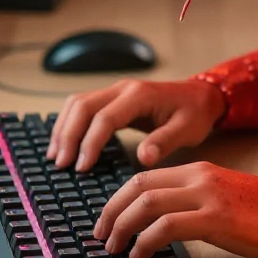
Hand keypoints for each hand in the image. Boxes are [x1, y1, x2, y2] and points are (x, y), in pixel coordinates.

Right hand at [46, 78, 225, 172]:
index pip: (104, 118)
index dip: (89, 143)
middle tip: (61, 164)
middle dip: (68, 135)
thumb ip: (164, 142)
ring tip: (55, 156)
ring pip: (77, 103)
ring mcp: (116, 91)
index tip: (81, 168)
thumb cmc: (195, 113)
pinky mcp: (113, 98)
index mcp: (139, 96)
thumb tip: (143, 158)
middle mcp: (123, 89)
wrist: (202, 96)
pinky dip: (69, 123)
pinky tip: (64, 143)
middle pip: (83, 106)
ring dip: (63, 128)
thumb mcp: (187, 130)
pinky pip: (83, 106)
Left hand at [92, 161, 257, 257]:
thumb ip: (197, 201)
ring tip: (113, 248)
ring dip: (122, 227)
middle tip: (100, 235)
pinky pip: (167, 227)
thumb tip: (165, 223)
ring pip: (146, 203)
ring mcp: (208, 196)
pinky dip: (145, 241)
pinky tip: (140, 255)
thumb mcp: (227, 199)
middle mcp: (200, 177)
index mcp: (201, 170)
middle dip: (111, 211)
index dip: (119, 198)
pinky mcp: (217, 219)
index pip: (145, 176)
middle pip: (138, 185)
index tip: (108, 219)